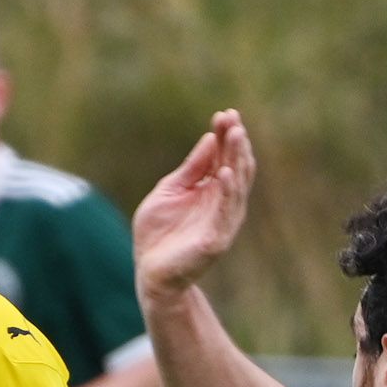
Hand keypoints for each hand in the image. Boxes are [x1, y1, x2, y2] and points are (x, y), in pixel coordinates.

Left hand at [132, 109, 256, 299]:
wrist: (150, 273)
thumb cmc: (159, 234)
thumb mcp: (170, 191)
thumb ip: (191, 169)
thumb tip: (209, 138)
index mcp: (211, 191)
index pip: (224, 158)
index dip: (225, 136)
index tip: (224, 113)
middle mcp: (222, 204)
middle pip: (235, 167)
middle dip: (234, 142)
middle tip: (232, 119)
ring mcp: (222, 221)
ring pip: (235, 186)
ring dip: (236, 160)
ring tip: (235, 135)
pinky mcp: (216, 239)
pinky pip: (225, 212)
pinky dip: (226, 192)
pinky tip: (223, 172)